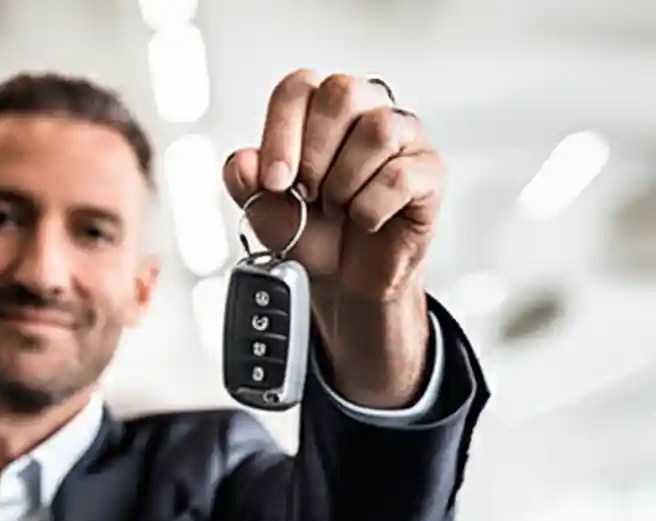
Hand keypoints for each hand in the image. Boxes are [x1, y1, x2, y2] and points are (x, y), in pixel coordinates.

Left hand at [222, 71, 441, 407]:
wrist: (342, 279)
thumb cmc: (310, 232)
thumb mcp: (264, 209)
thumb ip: (245, 181)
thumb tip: (244, 161)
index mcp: (320, 109)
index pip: (299, 87)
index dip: (281, 132)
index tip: (274, 180)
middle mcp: (366, 111)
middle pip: (342, 93)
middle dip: (315, 154)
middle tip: (307, 194)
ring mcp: (404, 138)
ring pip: (378, 130)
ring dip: (344, 182)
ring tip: (337, 207)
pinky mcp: (430, 172)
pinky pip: (400, 176)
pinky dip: (370, 208)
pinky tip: (364, 220)